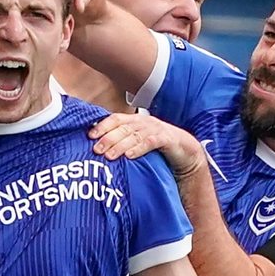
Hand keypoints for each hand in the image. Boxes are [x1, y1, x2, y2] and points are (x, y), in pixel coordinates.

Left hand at [89, 113, 205, 176]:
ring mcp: (156, 129)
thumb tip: (97, 148)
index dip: (102, 126)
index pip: (115, 119)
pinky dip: (139, 149)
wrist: (185, 150)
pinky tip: (130, 156)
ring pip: (134, 135)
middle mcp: (144, 122)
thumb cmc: (157, 147)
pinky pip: (151, 142)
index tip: (89, 136)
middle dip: (108, 138)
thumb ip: (121, 141)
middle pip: (123, 128)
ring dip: (120, 145)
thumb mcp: (137, 142)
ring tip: (109, 156)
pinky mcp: (166, 139)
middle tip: (96, 149)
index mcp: (135, 120)